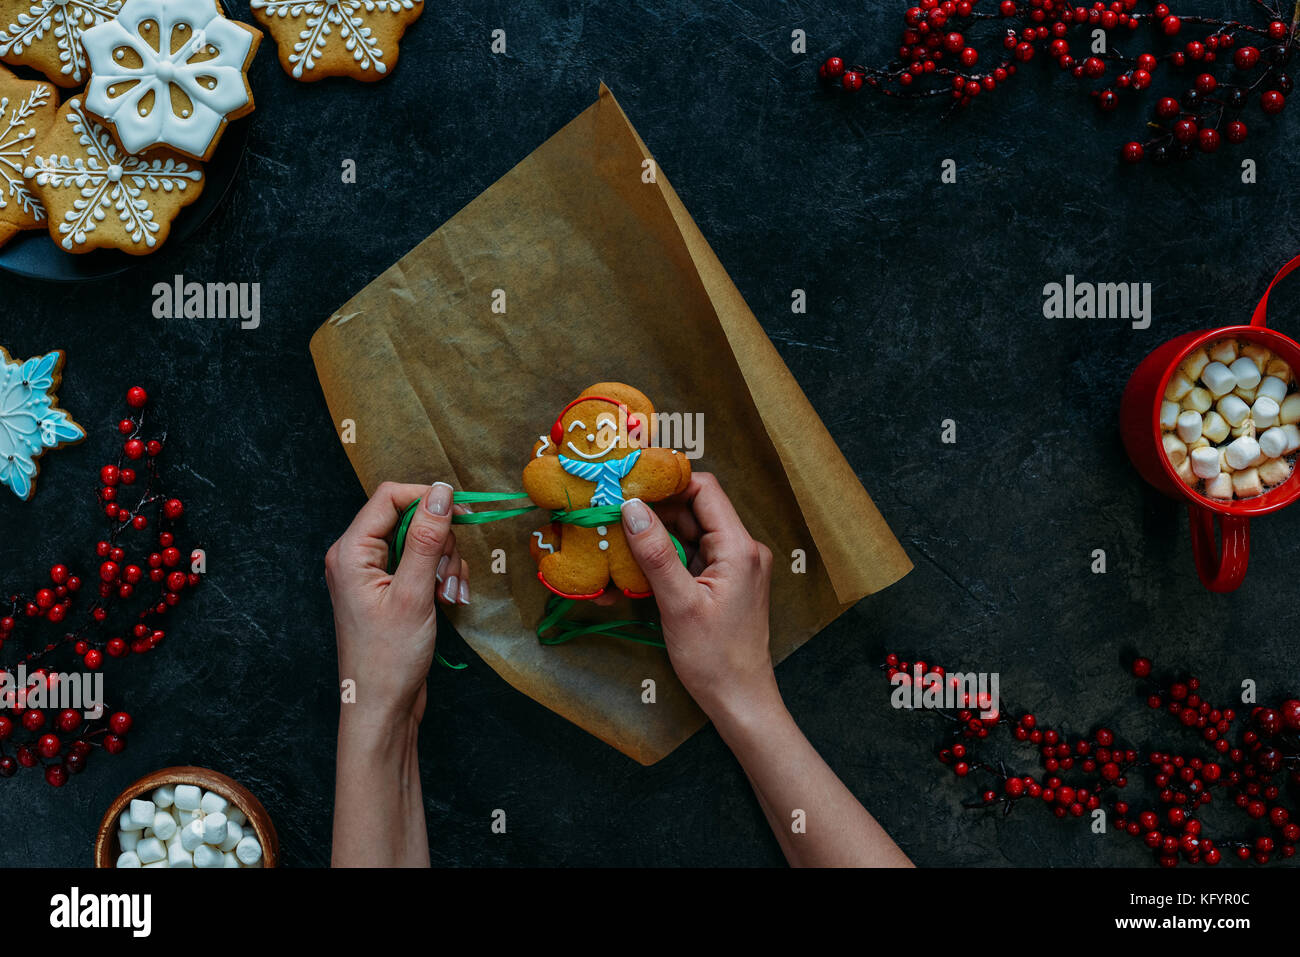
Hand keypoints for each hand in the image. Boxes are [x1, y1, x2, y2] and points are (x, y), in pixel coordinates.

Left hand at [325, 482, 469, 726]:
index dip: (427, 500)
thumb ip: (426, 539)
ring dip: (445, 563)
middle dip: (440, 542)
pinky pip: (423, 564)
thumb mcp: (414, 594)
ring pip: (423, 541)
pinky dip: (441, 577)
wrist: (382, 707)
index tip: (461, 515)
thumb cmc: (389, 658)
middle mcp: (359, 557)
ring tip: (448, 595)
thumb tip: (441, 492)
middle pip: (411, 519)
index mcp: (351, 551)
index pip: (390, 497)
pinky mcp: (391, 589)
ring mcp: (375, 574)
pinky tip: (448, 600)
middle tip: (447, 577)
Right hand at [619, 472, 776, 718]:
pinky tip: (633, 571)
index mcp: (739, 547)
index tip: (629, 486)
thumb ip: (655, 553)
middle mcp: (741, 550)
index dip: (667, 483)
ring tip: (615, 543)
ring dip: (653, 538)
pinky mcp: (721, 583)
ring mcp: (733, 567)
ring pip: (688, 534)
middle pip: (693, 511)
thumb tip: (630, 507)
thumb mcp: (678, 604)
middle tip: (612, 515)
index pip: (704, 490)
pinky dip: (663, 561)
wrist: (740, 701)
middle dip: (652, 512)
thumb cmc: (715, 659)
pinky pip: (689, 558)